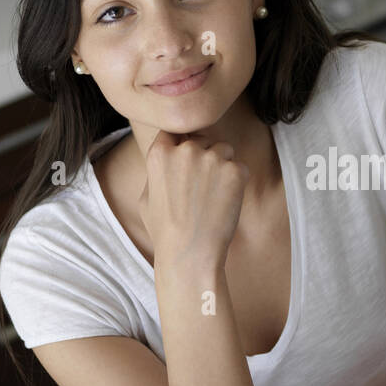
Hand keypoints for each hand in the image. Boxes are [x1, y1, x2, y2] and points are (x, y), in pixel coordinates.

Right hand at [139, 129, 249, 269]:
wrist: (190, 254)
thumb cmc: (165, 231)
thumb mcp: (145, 197)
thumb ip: (157, 170)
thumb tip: (167, 155)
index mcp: (160, 153)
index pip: (174, 131)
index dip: (181, 143)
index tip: (186, 160)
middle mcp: (186, 150)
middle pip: (201, 138)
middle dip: (204, 156)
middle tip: (202, 188)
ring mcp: (212, 158)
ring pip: (223, 149)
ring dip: (222, 165)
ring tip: (213, 196)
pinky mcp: (235, 171)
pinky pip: (240, 167)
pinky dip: (237, 182)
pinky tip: (225, 203)